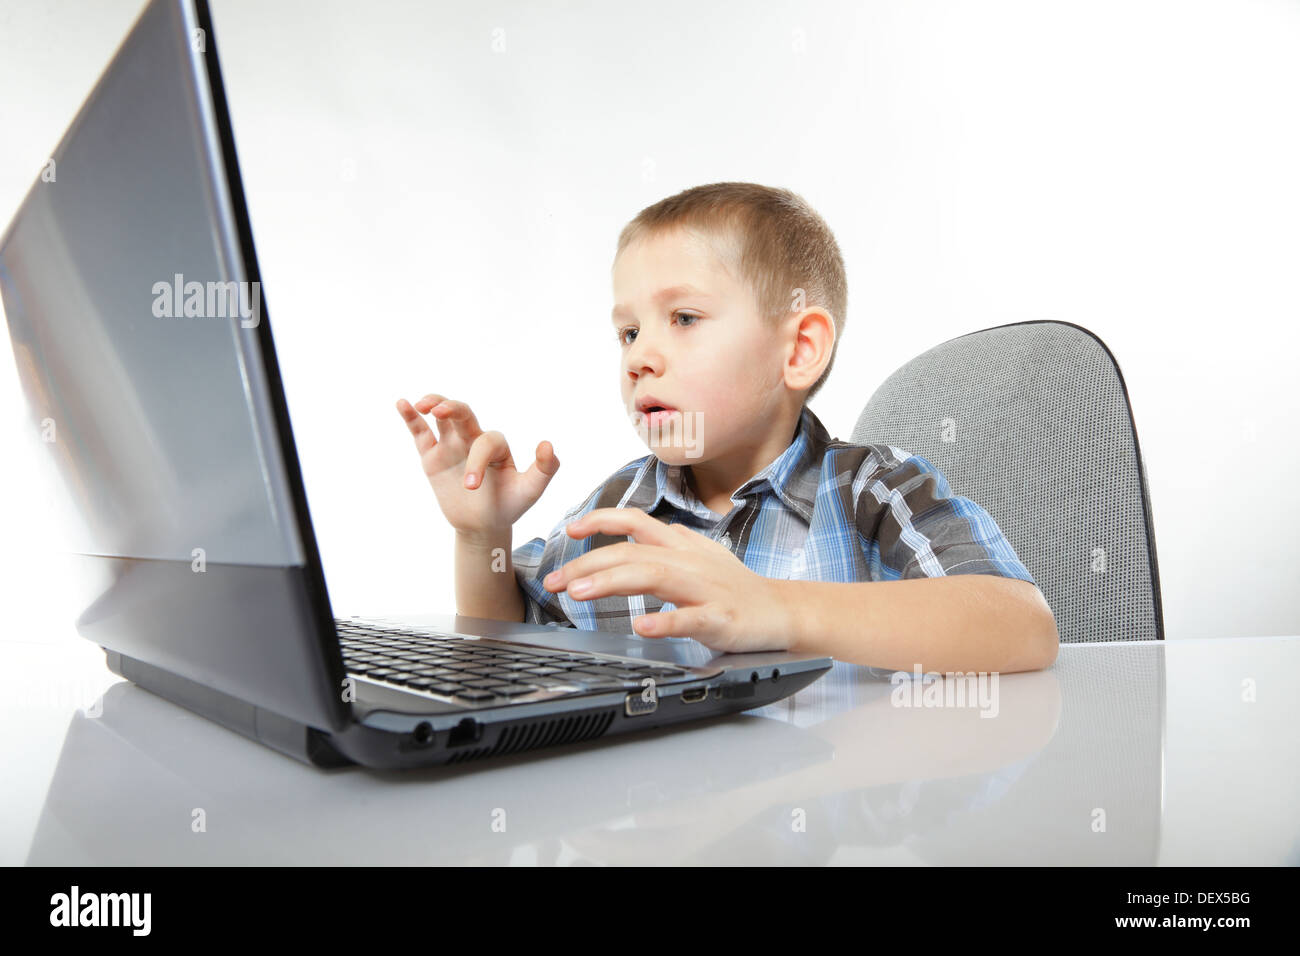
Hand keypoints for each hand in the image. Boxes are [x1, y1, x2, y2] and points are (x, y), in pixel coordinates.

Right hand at [395, 394, 559, 537]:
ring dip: (433, 403)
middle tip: (439, 410)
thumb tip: (548, 444)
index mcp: (496, 446)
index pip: (485, 442)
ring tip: (422, 404)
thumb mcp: (530, 490)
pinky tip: (402, 404)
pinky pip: (421, 433)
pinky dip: (410, 418)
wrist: (484, 525)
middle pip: (463, 413)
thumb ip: (544, 468)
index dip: (477, 461)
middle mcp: (473, 439)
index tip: (470, 486)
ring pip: (441, 417)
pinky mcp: (432, 456)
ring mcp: (451, 445)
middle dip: (452, 407)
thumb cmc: (509, 505)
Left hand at [542, 507, 793, 653]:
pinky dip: (665, 621)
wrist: (784, 611)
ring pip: (654, 577)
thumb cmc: (741, 588)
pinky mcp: (720, 619)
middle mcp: (690, 562)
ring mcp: (705, 590)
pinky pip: (690, 619)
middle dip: (589, 565)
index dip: (602, 520)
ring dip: (613, 583)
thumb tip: (648, 529)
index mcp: (682, 547)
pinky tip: (642, 625)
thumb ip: (674, 542)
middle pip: (632, 554)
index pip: (637, 522)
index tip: (571, 529)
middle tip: (555, 581)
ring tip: (580, 593)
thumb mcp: (704, 556)